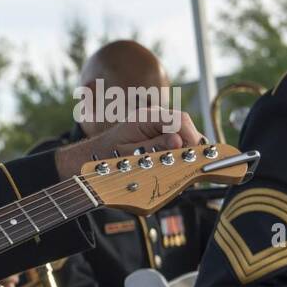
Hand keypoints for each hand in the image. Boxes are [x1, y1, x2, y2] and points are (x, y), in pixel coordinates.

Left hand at [55, 108, 203, 177]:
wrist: (91, 156)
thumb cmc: (107, 155)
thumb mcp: (129, 154)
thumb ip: (153, 147)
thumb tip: (177, 142)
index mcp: (146, 118)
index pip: (178, 120)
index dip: (190, 136)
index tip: (195, 153)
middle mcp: (154, 118)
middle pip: (184, 126)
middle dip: (192, 145)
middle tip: (193, 164)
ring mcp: (157, 127)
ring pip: (183, 135)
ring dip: (186, 151)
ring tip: (184, 168)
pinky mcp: (158, 137)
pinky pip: (176, 142)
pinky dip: (179, 154)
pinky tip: (176, 167)